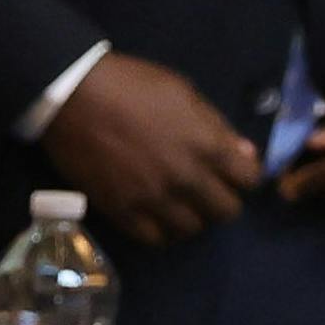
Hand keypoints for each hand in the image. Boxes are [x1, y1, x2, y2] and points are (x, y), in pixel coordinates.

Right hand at [41, 51, 258, 246]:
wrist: (75, 96)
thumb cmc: (134, 85)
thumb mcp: (185, 94)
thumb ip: (217, 127)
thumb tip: (244, 153)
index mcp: (208, 145)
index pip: (249, 180)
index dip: (245, 176)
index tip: (234, 173)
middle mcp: (187, 178)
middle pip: (226, 211)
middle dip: (223, 199)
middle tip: (209, 189)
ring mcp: (154, 199)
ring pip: (192, 230)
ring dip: (193, 217)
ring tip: (182, 203)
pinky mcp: (122, 212)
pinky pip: (154, 239)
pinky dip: (161, 230)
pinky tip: (157, 215)